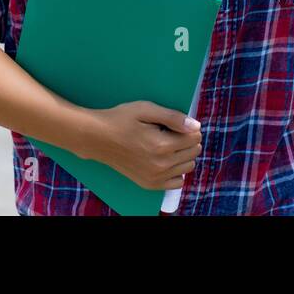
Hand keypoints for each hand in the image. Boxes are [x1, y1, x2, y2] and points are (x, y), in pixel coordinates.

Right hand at [84, 101, 201, 190]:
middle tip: (170, 131)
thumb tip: (196, 126)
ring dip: (183, 154)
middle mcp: (161, 166)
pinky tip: (165, 159)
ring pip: (188, 166)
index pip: (194, 138)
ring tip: (167, 144)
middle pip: (193, 152)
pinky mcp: (149, 184)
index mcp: (162, 146)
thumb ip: (173, 118)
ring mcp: (155, 178)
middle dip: (188, 140)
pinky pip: (177, 182)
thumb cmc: (121, 119)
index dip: (189, 127)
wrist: (97, 138)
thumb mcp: (146, 109)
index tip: (176, 123)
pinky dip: (176, 170)